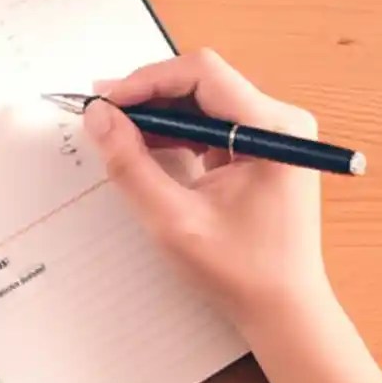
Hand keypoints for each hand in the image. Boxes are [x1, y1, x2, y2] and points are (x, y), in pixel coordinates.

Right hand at [83, 49, 333, 330]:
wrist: (283, 308)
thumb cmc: (239, 271)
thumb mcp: (173, 220)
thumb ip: (130, 165)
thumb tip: (97, 115)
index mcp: (273, 129)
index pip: (202, 74)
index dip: (146, 81)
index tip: (104, 103)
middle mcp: (280, 120)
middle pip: (201, 83)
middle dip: (147, 97)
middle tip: (100, 117)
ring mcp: (273, 133)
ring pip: (201, 101)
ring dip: (157, 115)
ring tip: (116, 135)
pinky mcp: (261, 148)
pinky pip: (209, 123)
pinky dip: (173, 132)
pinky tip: (145, 150)